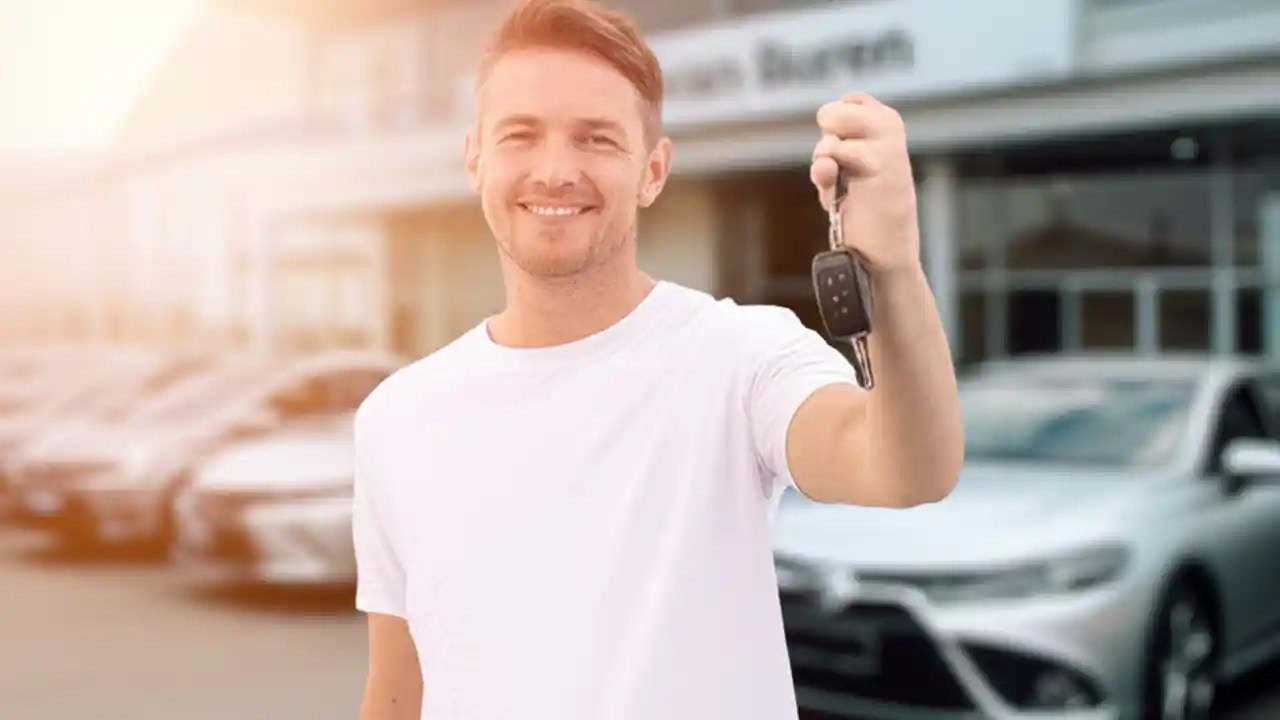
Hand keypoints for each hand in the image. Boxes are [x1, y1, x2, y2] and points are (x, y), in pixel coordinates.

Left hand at [810, 93, 920, 276]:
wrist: (884, 250)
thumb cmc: (864, 210)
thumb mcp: (848, 169)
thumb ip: (834, 147)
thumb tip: (825, 155)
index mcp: (885, 124)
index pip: (850, 100)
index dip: (834, 127)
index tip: (844, 151)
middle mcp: (889, 128)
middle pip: (834, 110)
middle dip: (826, 139)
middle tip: (840, 167)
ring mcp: (887, 146)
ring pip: (832, 132)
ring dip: (824, 159)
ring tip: (840, 185)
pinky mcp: (880, 167)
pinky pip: (835, 153)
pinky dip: (825, 173)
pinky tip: (833, 192)